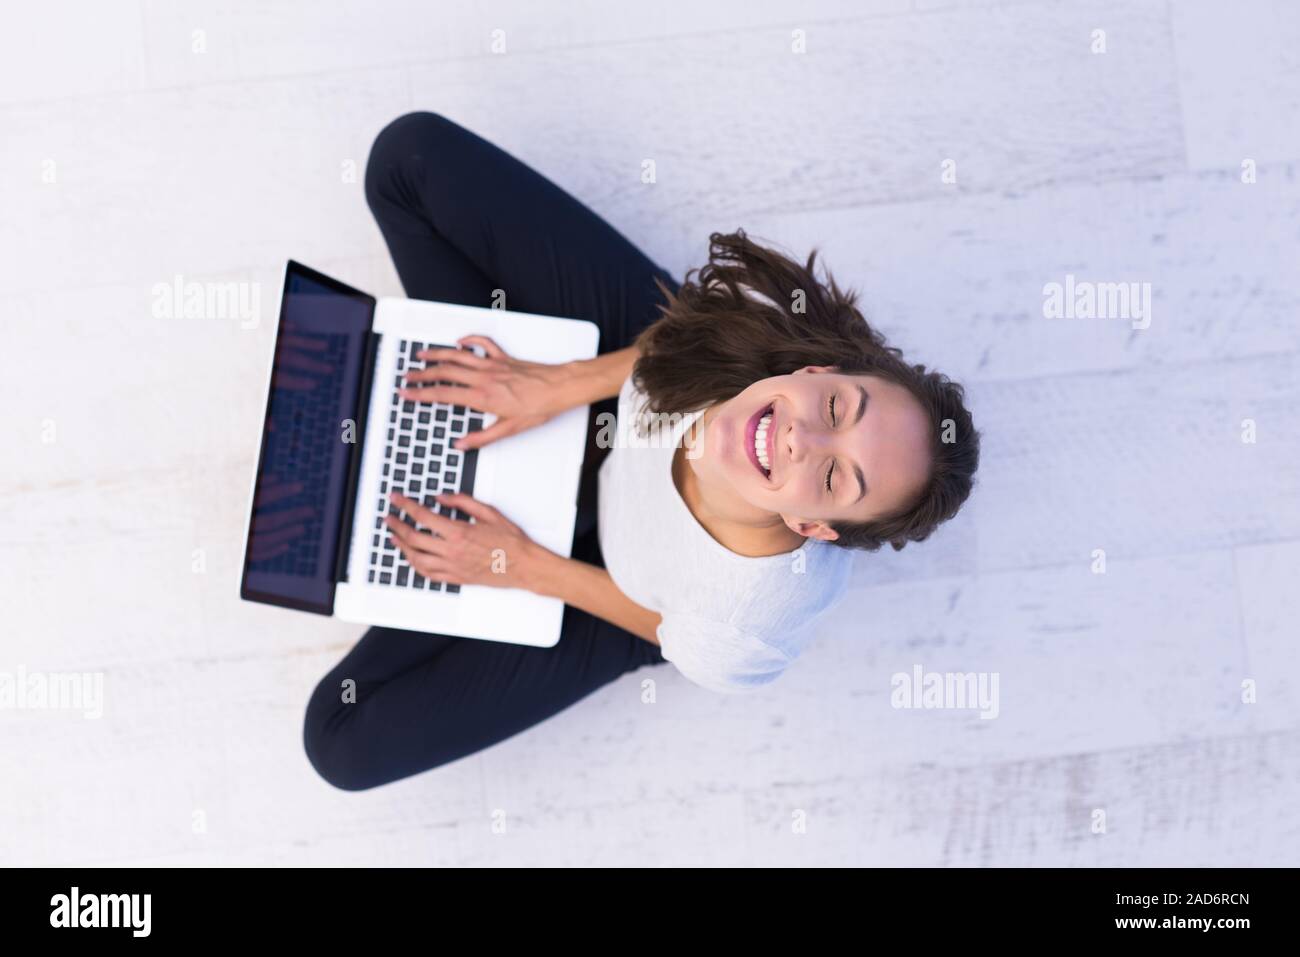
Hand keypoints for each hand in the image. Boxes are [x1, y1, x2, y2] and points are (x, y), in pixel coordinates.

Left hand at [382, 491, 551, 590]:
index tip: (397, 499)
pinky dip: (415, 565)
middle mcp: (451, 551)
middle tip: (389, 518)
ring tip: (394, 538)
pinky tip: (411, 558)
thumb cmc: (511, 542)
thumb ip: (462, 502)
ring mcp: (452, 567)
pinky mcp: (456, 578)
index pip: (422, 516)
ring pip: (416, 558)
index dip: (405, 506)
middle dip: (396, 525)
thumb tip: (441, 497)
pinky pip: (428, 574)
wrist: (524, 565)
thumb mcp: (489, 512)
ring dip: (401, 547)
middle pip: (413, 538)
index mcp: (459, 532)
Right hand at [398, 335, 577, 450]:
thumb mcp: (509, 429)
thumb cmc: (540, 407)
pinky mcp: (503, 358)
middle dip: (421, 374)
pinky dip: (469, 340)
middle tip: (406, 376)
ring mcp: (493, 365)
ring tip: (421, 355)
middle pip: (444, 372)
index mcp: (482, 397)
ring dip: (437, 353)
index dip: (420, 394)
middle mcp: (484, 378)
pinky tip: (460, 341)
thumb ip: (482, 438)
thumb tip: (461, 445)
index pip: (443, 395)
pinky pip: (483, 344)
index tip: (406, 394)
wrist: (560, 388)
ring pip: (457, 355)